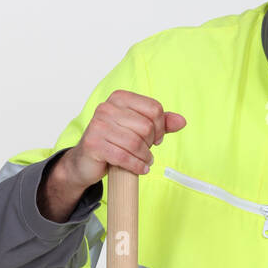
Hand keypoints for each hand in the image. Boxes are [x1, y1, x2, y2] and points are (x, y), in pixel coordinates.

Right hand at [64, 91, 186, 194]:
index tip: (155, 139)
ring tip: (144, 162)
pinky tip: (140, 169)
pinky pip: (124, 157)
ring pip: (136, 143)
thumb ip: (159, 124)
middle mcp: (106, 108)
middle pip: (146, 127)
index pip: (154, 109)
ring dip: (145, 158)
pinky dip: (137, 166)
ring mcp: (98, 125)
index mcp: (119, 98)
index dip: (160, 128)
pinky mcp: (93, 144)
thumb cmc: (113, 143)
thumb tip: (182, 122)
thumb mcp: (138, 130)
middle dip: (150, 144)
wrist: (85, 162)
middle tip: (146, 152)